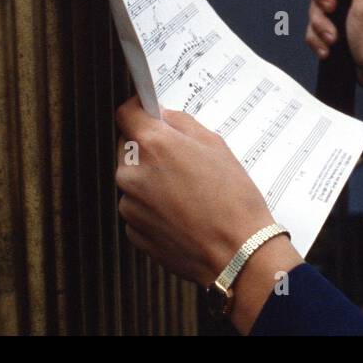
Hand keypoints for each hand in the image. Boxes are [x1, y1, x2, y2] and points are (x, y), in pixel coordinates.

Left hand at [114, 96, 302, 329]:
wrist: (237, 252)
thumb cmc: (232, 200)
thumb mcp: (215, 144)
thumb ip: (181, 123)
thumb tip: (162, 116)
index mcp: (153, 145)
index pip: (126, 113)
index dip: (140, 111)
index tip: (148, 114)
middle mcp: (133, 173)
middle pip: (128, 146)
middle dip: (149, 148)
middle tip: (181, 159)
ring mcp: (129, 205)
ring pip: (133, 178)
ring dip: (151, 178)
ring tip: (186, 191)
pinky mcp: (133, 230)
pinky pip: (137, 207)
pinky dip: (153, 206)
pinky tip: (181, 211)